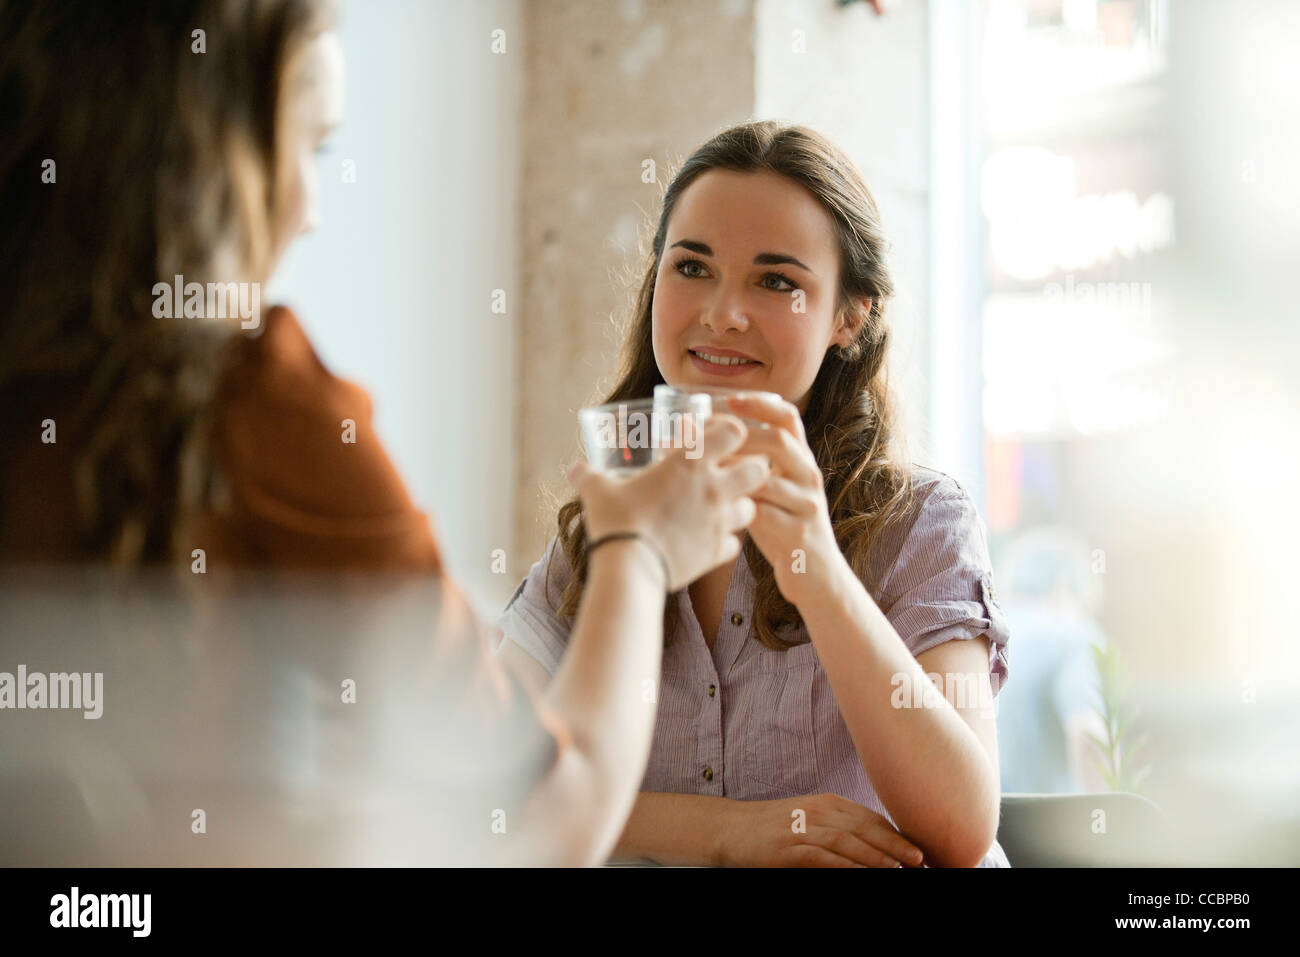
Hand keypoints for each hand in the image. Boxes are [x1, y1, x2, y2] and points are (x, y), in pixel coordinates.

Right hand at [566, 415, 769, 591]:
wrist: (628, 568)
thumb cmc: (615, 520)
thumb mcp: (597, 490)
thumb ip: (589, 475)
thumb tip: (574, 469)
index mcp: (690, 462)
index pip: (733, 431)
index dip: (730, 431)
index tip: (716, 438)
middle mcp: (713, 489)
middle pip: (758, 468)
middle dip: (750, 468)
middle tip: (730, 472)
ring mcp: (719, 522)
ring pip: (751, 509)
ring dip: (740, 507)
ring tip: (719, 510)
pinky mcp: (716, 553)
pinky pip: (733, 546)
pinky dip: (724, 544)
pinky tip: (707, 543)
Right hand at [716, 793, 926, 867]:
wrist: (731, 828)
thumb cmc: (774, 828)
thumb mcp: (810, 819)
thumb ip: (840, 827)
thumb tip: (877, 846)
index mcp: (828, 803)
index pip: (870, 818)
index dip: (896, 834)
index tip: (918, 850)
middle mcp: (818, 811)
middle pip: (864, 828)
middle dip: (895, 845)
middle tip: (920, 860)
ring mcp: (802, 828)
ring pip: (847, 841)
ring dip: (876, 856)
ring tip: (899, 868)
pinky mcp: (787, 847)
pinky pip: (821, 856)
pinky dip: (844, 864)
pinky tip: (861, 872)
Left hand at [723, 393, 850, 607]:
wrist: (817, 576)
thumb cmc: (783, 529)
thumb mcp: (771, 492)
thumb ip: (747, 468)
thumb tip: (700, 439)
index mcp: (801, 462)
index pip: (789, 418)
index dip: (761, 403)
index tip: (731, 397)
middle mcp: (809, 477)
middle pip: (781, 441)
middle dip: (742, 434)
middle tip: (708, 434)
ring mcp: (808, 505)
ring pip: (771, 479)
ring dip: (733, 473)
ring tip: (704, 470)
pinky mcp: (800, 534)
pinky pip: (766, 515)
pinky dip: (739, 508)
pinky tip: (715, 507)